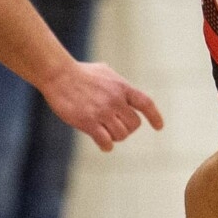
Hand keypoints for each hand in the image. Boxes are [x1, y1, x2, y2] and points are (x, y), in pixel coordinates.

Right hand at [42, 61, 164, 150]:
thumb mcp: (104, 71)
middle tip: (116, 128)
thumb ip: (117, 83)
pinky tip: (103, 144)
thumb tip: (122, 91)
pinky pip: (105, 142)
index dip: (154, 116)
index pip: (146, 103)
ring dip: (115, 137)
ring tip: (106, 133)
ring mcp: (102, 112)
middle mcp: (115, 100)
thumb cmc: (79, 72)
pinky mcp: (88, 122)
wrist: (59, 75)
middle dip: (127, 129)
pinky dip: (106, 146)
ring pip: (121, 135)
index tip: (159, 127)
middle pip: (134, 124)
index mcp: (122, 87)